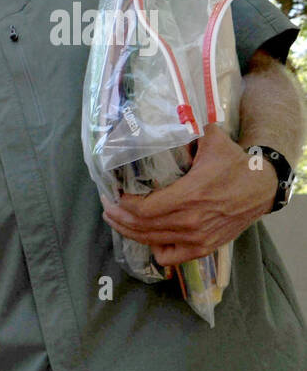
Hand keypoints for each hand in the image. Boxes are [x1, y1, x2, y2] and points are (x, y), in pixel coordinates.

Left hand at [100, 129, 276, 265]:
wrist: (263, 187)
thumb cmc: (235, 164)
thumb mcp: (212, 141)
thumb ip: (188, 128)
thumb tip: (166, 113)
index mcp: (190, 196)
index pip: (143, 209)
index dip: (123, 204)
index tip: (114, 193)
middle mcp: (191, 221)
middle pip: (141, 226)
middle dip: (118, 216)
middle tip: (107, 207)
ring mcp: (197, 238)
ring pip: (151, 241)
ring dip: (128, 231)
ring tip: (116, 220)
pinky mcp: (203, 248)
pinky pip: (169, 257)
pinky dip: (154, 249)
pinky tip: (148, 236)